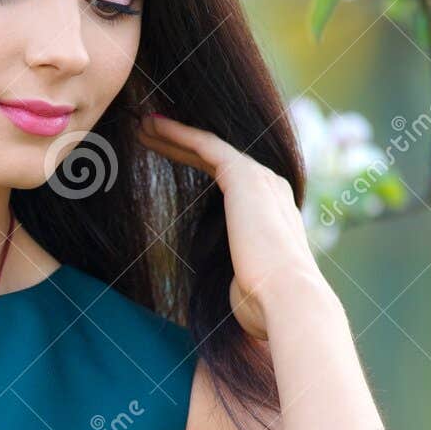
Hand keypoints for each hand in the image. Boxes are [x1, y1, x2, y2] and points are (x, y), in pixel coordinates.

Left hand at [135, 113, 318, 339]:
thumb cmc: (263, 304)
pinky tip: (152, 126)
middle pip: (216, 157)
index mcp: (271, 210)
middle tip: (149, 132)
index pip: (225, 177)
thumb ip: (237, 271)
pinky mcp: (245, 177)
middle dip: (180, 144)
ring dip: (173, 133)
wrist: (286, 299)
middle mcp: (269, 187)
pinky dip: (178, 133)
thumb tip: (229, 291)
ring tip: (143, 125)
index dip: (194, 162)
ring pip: (208, 146)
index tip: (165, 154)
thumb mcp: (243, 281)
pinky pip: (205, 145)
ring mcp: (260, 178)